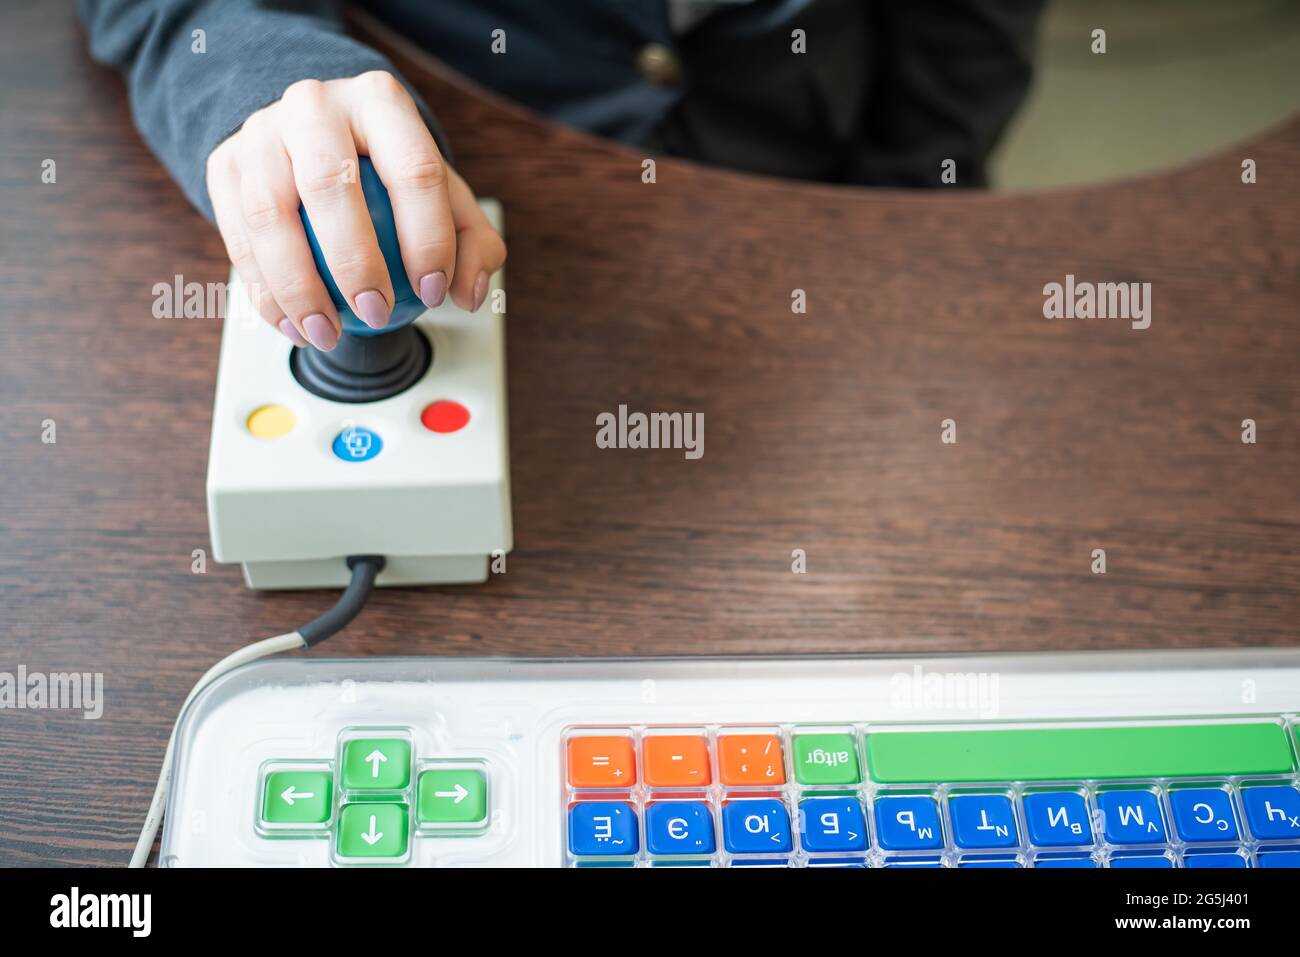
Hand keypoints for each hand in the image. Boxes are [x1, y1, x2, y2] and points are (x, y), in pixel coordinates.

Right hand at [206, 71, 505, 349]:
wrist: (312, 142)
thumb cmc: (388, 176)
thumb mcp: (444, 199)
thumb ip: (472, 244)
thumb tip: (470, 293)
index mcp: (380, 102)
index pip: (413, 170)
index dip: (428, 238)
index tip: (433, 291)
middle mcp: (314, 104)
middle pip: (329, 184)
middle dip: (355, 262)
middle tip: (378, 314)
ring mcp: (260, 131)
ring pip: (269, 214)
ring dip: (296, 287)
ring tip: (327, 334)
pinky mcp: (223, 165)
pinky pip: (238, 237)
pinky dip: (264, 292)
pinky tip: (294, 328)